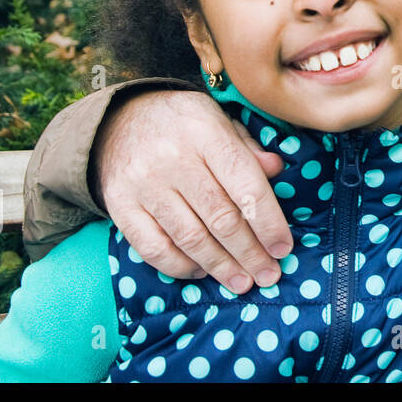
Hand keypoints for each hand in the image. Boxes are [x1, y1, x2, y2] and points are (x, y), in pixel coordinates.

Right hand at [92, 89, 289, 292]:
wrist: (118, 119)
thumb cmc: (184, 124)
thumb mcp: (220, 120)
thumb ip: (248, 148)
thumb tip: (277, 170)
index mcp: (206, 134)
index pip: (246, 186)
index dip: (268, 223)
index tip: (282, 248)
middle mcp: (174, 159)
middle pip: (220, 218)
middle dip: (249, 253)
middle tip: (268, 275)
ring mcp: (143, 185)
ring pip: (190, 237)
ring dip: (220, 266)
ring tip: (241, 282)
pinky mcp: (120, 206)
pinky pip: (152, 247)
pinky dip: (178, 266)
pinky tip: (200, 271)